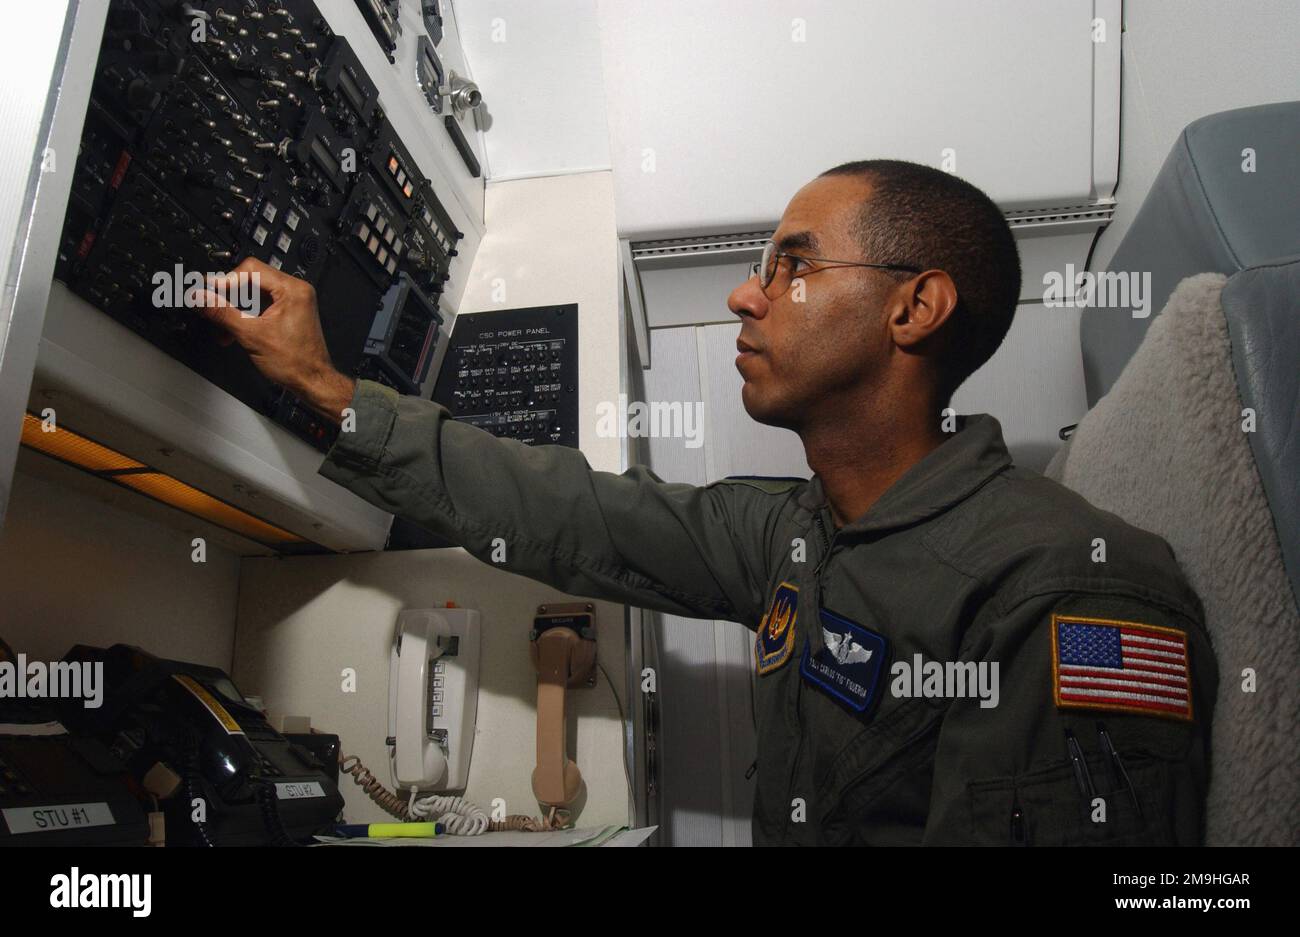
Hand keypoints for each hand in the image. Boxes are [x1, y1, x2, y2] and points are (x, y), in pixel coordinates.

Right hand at [195, 257, 355, 422]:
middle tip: (210, 308)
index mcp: (292, 289)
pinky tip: (232, 333)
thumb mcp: (251, 335)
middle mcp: (295, 291)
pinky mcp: (287, 314)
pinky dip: (244, 318)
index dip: (226, 281)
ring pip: (252, 297)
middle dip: (228, 299)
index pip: (251, 269)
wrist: (312, 382)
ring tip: (222, 329)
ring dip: (233, 311)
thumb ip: (222, 313)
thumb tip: (200, 298)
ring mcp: (292, 303)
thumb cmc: (296, 362)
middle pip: (250, 281)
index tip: (207, 292)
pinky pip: (259, 308)